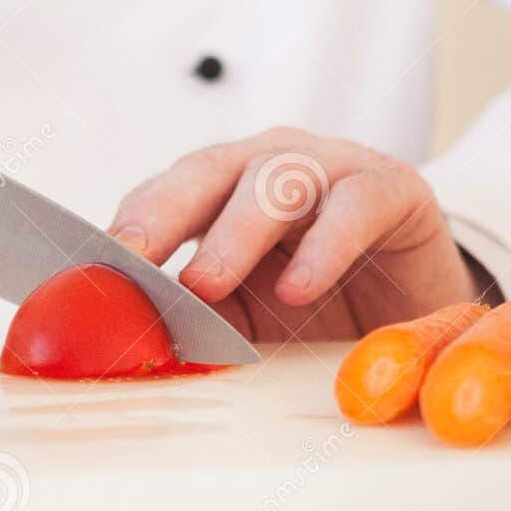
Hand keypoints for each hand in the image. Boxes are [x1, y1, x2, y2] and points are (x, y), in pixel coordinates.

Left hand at [108, 128, 481, 340]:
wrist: (416, 310)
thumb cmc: (321, 308)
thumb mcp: (246, 322)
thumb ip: (196, 323)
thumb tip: (133, 343)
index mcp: (222, 191)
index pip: (164, 195)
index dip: (130, 225)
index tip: (93, 265)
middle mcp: (271, 166)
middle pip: (208, 170)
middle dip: (163, 211)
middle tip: (133, 257)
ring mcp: (333, 169)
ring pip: (277, 179)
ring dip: (236, 233)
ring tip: (206, 284)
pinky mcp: (393, 188)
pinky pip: (355, 205)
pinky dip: (326, 245)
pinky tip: (301, 287)